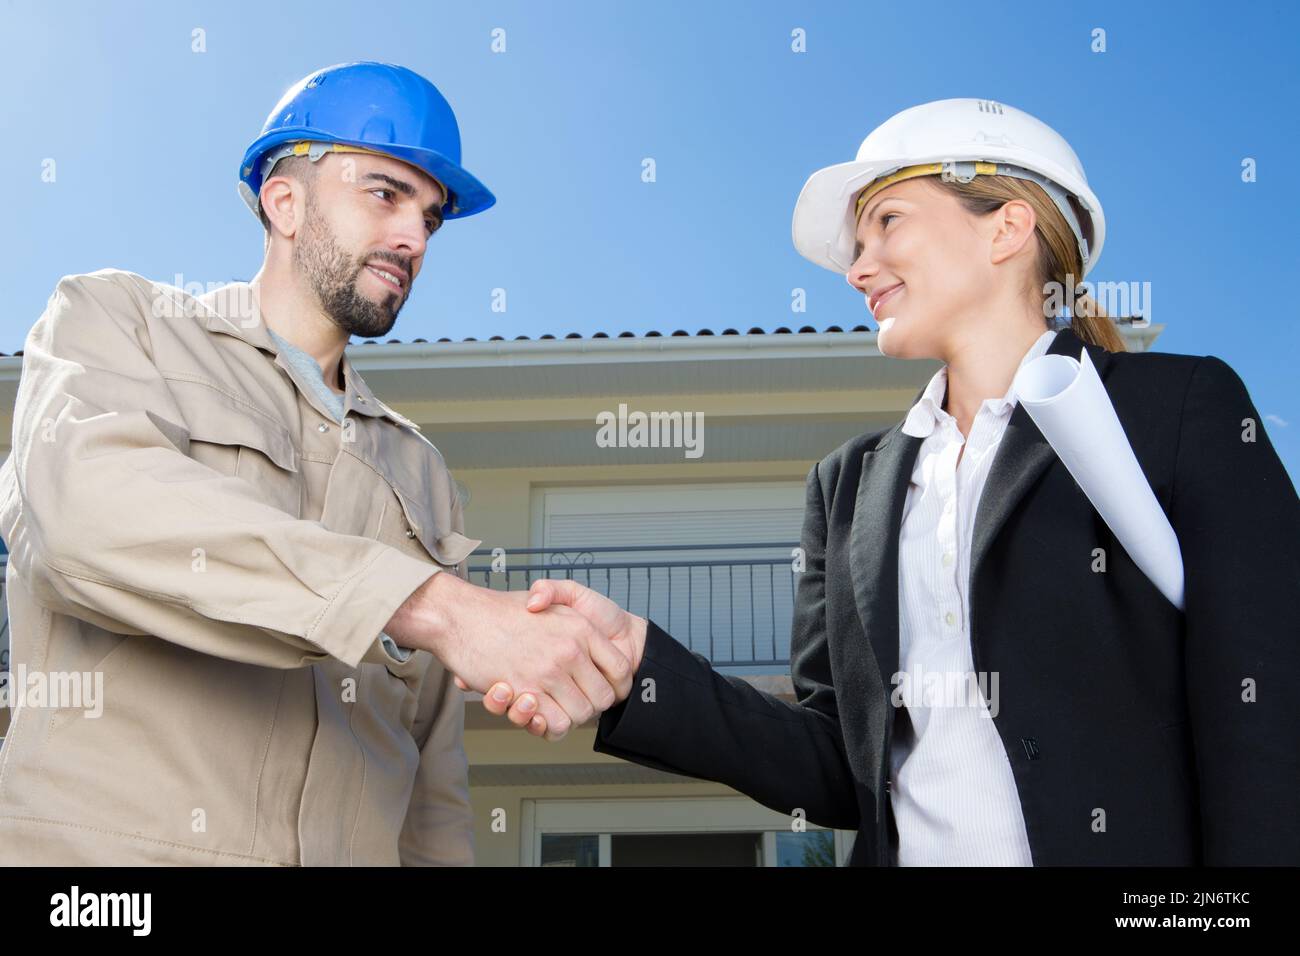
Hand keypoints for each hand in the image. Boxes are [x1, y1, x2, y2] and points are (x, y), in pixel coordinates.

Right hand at [386, 571, 633, 740]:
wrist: (460, 614)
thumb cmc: (501, 609)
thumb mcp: (546, 597)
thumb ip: (570, 609)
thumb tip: (586, 636)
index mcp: (581, 628)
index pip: (620, 669)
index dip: (615, 684)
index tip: (601, 687)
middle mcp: (570, 650)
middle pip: (603, 698)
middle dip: (591, 705)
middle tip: (572, 700)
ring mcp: (548, 672)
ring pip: (581, 714)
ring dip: (569, 717)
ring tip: (552, 706)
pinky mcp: (526, 692)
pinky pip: (555, 723)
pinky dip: (548, 725)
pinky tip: (537, 711)